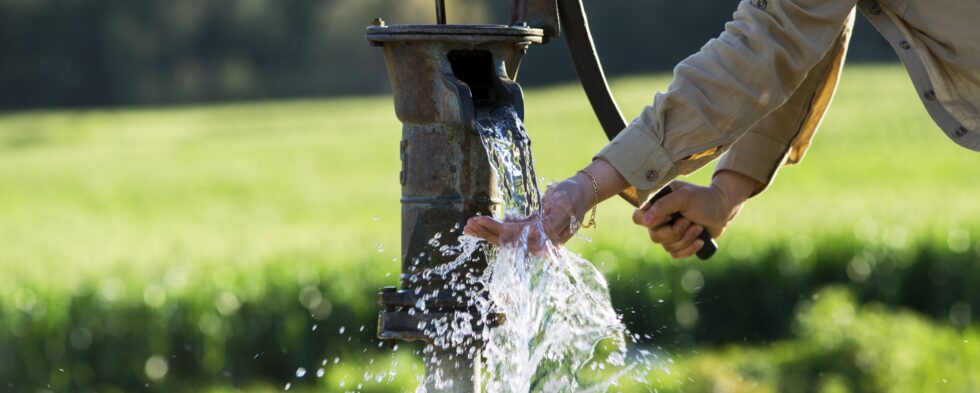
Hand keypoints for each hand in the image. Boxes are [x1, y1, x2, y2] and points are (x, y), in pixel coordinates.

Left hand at [464, 159, 630, 247]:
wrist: (581, 192)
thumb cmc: (572, 196)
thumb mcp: (562, 205)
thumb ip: (549, 224)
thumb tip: (531, 237)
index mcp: (547, 239)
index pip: (515, 237)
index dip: (496, 230)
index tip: (480, 221)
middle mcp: (539, 243)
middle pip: (507, 241)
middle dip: (486, 233)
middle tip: (468, 225)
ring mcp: (534, 238)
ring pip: (505, 239)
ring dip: (486, 232)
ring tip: (468, 226)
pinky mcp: (530, 231)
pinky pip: (509, 233)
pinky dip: (493, 228)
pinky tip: (479, 225)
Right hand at [633, 170, 758, 258]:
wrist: (723, 210)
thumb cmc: (704, 199)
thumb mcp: (685, 197)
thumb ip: (663, 205)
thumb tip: (645, 222)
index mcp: (657, 204)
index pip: (638, 217)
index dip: (648, 222)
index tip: (667, 218)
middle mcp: (659, 219)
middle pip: (654, 236)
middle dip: (675, 232)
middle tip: (688, 221)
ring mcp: (668, 232)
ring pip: (666, 246)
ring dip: (686, 239)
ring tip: (698, 228)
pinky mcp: (678, 243)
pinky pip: (675, 254)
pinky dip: (689, 249)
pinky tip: (700, 240)